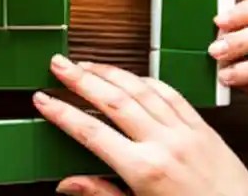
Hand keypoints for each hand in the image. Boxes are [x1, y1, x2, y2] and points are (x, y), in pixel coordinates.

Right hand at [35, 56, 247, 195]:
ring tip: (87, 64)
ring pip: (141, 89)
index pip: (90, 131)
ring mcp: (187, 133)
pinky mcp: (205, 130)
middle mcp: (164, 144)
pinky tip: (133, 77)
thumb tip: (67, 184)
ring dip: (111, 73)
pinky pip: (173, 94)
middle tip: (58, 63)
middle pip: (113, 100)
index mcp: (143, 171)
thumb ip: (103, 195)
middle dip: (81, 79)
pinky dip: (148, 81)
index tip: (42, 99)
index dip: (62, 113)